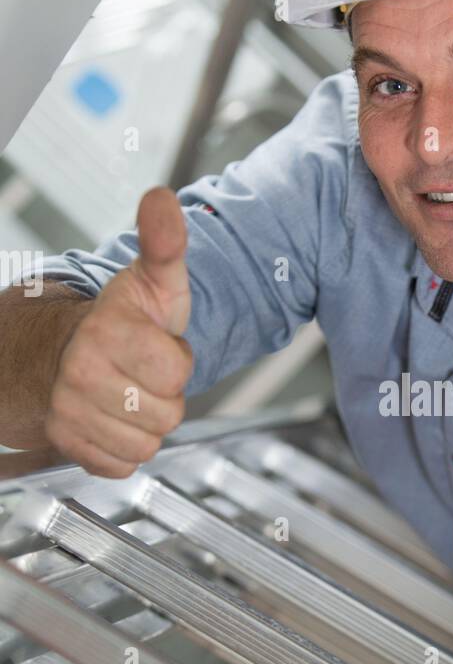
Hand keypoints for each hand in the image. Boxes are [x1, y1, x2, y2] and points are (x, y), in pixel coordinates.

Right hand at [45, 187, 193, 476]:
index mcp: (106, 330)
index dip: (177, 359)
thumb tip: (161, 198)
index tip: (156, 345)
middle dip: (165, 395)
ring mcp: (68, 411)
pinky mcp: (67, 444)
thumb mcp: (152, 281)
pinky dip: (124, 446)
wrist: (63, 352)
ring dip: (147, 423)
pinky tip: (112, 417)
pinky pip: (122, 464)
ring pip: (147, 444)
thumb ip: (166, 244)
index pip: (178, 371)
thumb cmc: (122, 321)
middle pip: (167, 414)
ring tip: (129, 392)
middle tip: (142, 372)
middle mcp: (79, 373)